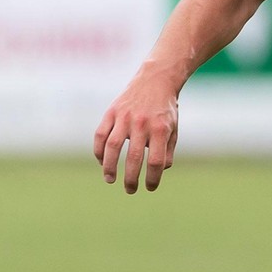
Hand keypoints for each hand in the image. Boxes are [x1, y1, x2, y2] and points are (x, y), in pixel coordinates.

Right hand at [94, 68, 181, 192]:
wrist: (155, 81)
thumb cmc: (165, 110)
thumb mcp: (173, 129)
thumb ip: (167, 151)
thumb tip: (159, 170)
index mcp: (160, 129)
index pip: (155, 161)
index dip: (152, 178)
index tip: (149, 187)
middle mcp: (142, 124)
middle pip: (134, 157)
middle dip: (130, 178)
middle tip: (130, 190)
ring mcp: (125, 117)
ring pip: (112, 147)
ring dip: (109, 167)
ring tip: (110, 180)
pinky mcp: (111, 112)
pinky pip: (100, 134)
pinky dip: (98, 150)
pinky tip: (101, 161)